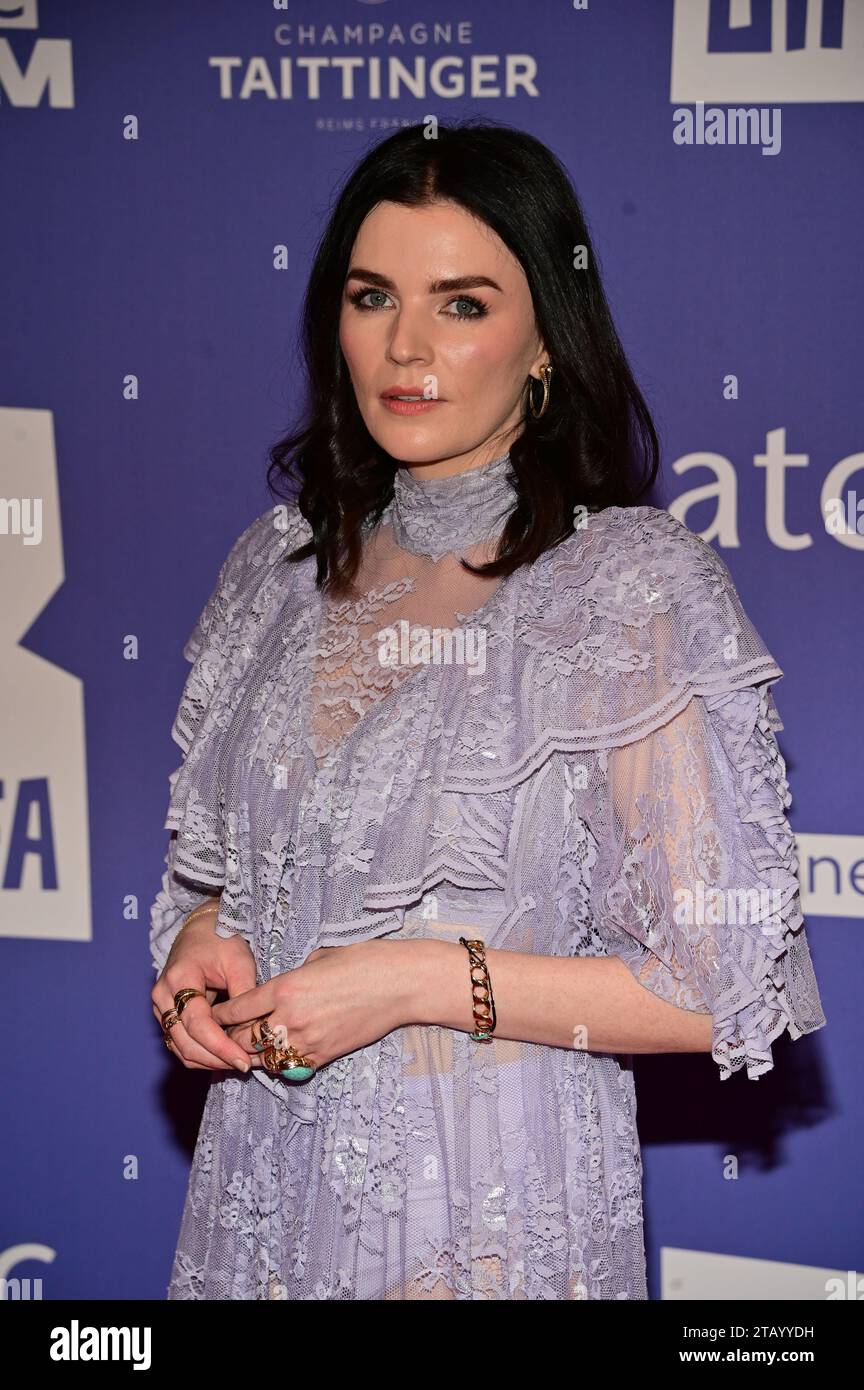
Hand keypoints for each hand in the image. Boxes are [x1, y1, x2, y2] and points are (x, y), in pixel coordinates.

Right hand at [151, 913, 257, 1071]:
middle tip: (245, 1065)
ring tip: (237, 1063)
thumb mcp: (239, 961)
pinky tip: (224, 1057)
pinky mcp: (166, 1015)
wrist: (200, 930)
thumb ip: (244, 995)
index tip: (243, 1060)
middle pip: (185, 1042)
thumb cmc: (221, 940)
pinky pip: (180, 1043)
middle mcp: (162, 996)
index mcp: (179, 979)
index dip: (220, 1046)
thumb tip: (251, 1031)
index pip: (197, 1024)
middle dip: (215, 1059)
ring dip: (208, 1061)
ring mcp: (160, 1007)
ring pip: (180, 1048)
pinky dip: (201, 1054)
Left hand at [211, 938, 428, 1070]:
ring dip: (253, 1053)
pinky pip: (289, 1067)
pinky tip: (277, 1056)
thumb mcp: (321, 958)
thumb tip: (287, 985)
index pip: (240, 1007)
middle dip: (232, 1036)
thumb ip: (296, 974)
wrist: (400, 985)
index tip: (214, 1014)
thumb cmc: (365, 962)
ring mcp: (307, 1040)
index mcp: (287, 986)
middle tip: (224, 1035)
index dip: (222, 1013)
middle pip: (245, 1037)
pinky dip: (279, 1063)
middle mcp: (291, 1017)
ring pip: (264, 1057)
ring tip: (245, 1050)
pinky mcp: (324, 1056)